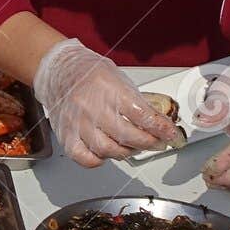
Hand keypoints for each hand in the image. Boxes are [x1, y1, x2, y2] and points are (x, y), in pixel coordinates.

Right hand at [32, 37, 180, 166]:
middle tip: (157, 142)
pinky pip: (85, 158)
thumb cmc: (88, 72)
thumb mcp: (119, 78)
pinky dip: (99, 160)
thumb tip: (158, 122)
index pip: (143, 116)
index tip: (171, 135)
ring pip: (108, 150)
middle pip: (128, 136)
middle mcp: (92, 106)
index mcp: (109, 89)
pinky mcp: (66, 134)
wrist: (58, 69)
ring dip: (127, 152)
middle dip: (149, 143)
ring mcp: (77, 122)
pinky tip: (106, 152)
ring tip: (133, 146)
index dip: (162, 129)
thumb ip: (137, 101)